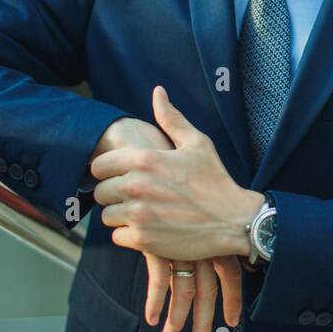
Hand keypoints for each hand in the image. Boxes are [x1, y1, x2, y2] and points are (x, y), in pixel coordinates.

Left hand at [92, 114, 243, 331]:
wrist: (233, 220)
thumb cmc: (215, 180)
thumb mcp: (197, 143)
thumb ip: (171, 118)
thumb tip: (158, 91)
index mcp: (144, 159)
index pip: (99, 166)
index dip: (109, 170)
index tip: (122, 176)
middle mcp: (136, 186)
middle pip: (101, 192)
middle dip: (115, 194)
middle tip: (137, 197)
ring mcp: (138, 215)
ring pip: (108, 216)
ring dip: (121, 216)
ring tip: (144, 213)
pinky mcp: (142, 240)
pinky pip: (117, 237)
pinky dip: (130, 235)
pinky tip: (149, 229)